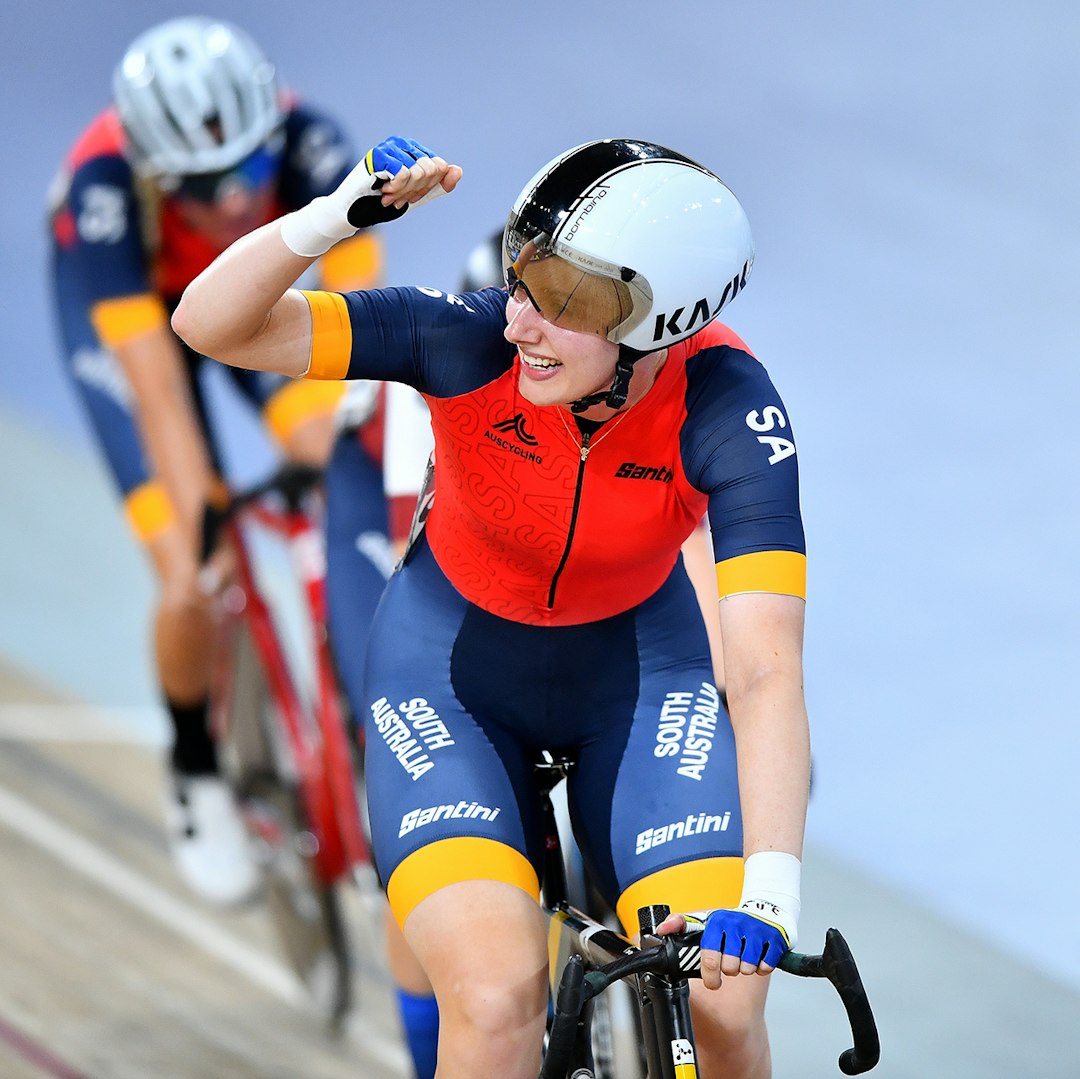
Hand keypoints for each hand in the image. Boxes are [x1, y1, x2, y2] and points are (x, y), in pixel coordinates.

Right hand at [280, 135, 462, 256]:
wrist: (354, 213)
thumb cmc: (382, 203)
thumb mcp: (417, 195)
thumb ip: (438, 185)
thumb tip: (458, 170)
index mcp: (413, 150)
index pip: (440, 168)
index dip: (426, 188)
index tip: (409, 196)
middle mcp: (402, 144)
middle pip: (431, 169)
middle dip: (415, 190)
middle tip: (395, 197)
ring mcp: (390, 147)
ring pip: (419, 171)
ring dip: (404, 191)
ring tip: (387, 195)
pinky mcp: (379, 155)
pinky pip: (405, 172)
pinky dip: (397, 188)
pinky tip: (383, 190)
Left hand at [657, 902, 791, 989]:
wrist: (766, 909)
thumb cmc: (731, 921)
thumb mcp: (705, 919)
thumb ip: (680, 923)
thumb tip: (661, 930)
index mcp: (717, 921)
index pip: (710, 957)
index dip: (710, 974)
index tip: (712, 982)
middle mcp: (737, 925)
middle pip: (730, 968)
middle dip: (729, 969)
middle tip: (730, 961)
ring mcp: (758, 931)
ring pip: (748, 969)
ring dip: (746, 967)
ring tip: (744, 956)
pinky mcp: (775, 939)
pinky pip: (766, 967)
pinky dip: (763, 967)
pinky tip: (759, 955)